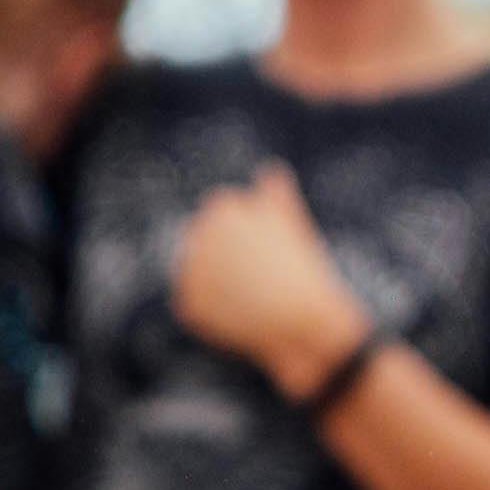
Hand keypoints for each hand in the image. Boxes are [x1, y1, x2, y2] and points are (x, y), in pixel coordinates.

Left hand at [172, 168, 371, 397]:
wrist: (302, 319)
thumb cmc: (304, 269)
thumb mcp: (293, 223)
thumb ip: (275, 194)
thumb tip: (270, 169)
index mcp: (223, 206)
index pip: (222, 213)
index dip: (247, 236)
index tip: (267, 254)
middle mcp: (198, 231)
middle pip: (207, 243)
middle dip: (227, 258)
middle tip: (261, 279)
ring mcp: (189, 268)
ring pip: (200, 273)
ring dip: (219, 283)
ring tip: (253, 298)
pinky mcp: (186, 302)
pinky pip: (196, 305)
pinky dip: (215, 313)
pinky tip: (242, 317)